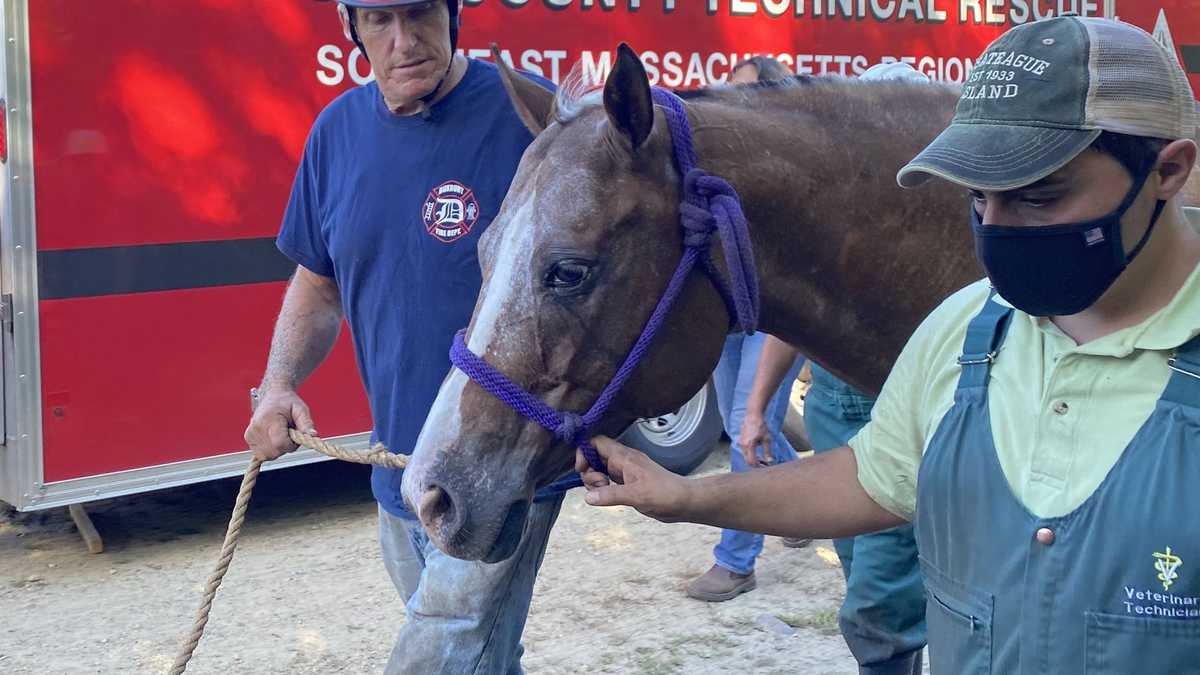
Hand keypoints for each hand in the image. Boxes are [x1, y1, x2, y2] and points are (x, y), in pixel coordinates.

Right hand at [244, 386, 316, 460]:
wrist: (273, 395)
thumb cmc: (287, 402)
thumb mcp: (301, 409)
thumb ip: (307, 424)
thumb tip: (313, 436)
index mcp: (269, 419)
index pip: (280, 443)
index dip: (291, 444)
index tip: (294, 435)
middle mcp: (256, 427)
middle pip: (275, 451)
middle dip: (286, 446)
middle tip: (289, 432)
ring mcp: (250, 434)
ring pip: (268, 455)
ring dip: (278, 448)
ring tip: (281, 433)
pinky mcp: (248, 438)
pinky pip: (262, 453)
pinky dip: (270, 449)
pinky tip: (273, 438)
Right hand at [575, 436, 692, 522]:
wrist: (684, 502)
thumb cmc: (664, 494)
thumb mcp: (636, 495)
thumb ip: (610, 495)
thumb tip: (587, 497)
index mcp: (624, 457)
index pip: (597, 442)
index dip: (584, 452)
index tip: (582, 469)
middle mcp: (622, 462)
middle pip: (594, 458)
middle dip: (590, 473)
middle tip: (601, 486)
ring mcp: (625, 473)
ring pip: (600, 471)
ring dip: (596, 483)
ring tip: (605, 495)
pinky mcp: (628, 485)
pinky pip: (608, 483)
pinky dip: (604, 490)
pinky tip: (609, 499)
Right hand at [737, 411, 772, 466]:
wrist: (753, 415)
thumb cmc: (761, 426)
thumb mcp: (767, 439)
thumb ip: (767, 451)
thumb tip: (770, 461)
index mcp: (749, 446)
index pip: (752, 462)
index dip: (758, 466)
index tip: (765, 467)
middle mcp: (743, 445)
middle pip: (747, 460)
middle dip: (755, 464)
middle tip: (764, 465)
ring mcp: (740, 443)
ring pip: (745, 456)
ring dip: (752, 459)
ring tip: (761, 459)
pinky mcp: (741, 440)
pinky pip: (744, 451)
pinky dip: (750, 454)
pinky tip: (756, 452)